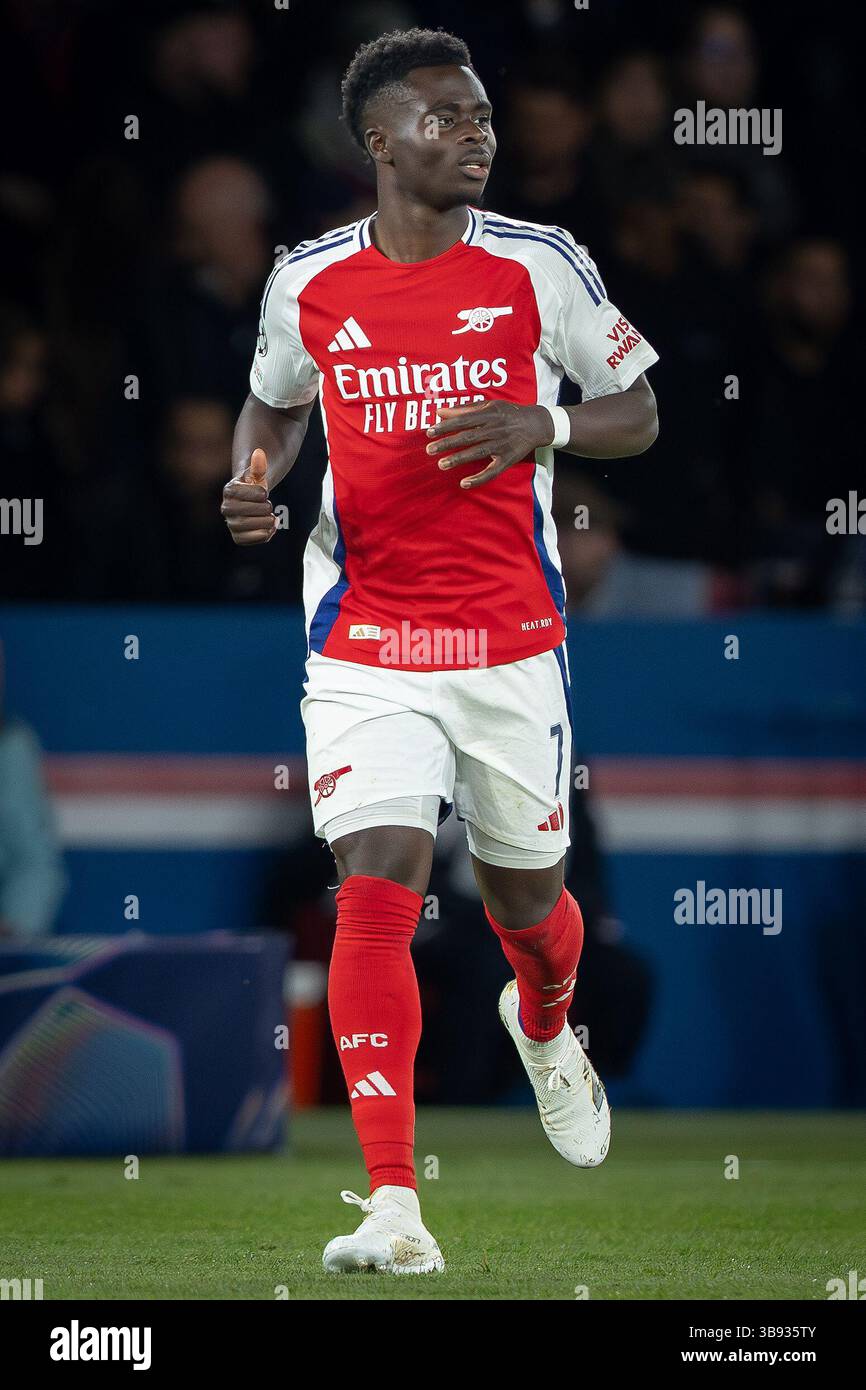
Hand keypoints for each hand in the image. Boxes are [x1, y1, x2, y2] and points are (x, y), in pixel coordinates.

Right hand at [220, 448, 276, 543]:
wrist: (249, 502)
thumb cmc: (253, 486)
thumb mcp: (257, 475)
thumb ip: (259, 466)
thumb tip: (259, 453)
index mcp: (229, 491)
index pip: (254, 494)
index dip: (263, 494)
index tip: (262, 492)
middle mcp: (226, 509)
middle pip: (257, 512)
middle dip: (266, 508)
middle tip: (265, 505)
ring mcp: (231, 525)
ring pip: (258, 527)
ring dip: (268, 521)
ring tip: (268, 516)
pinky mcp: (238, 538)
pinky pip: (256, 539)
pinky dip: (267, 533)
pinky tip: (268, 526)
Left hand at [425, 401, 554, 487]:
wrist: (536, 424)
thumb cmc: (508, 413)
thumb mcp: (489, 406)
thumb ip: (464, 409)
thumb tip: (439, 412)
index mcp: (488, 415)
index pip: (463, 421)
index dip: (446, 426)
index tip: (429, 432)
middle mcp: (494, 430)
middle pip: (468, 437)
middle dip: (448, 443)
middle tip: (429, 450)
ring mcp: (501, 446)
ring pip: (477, 453)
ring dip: (459, 459)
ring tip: (441, 464)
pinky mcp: (507, 460)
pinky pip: (492, 471)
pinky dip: (479, 478)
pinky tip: (464, 483)